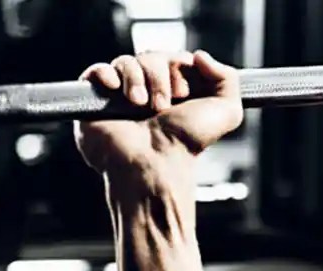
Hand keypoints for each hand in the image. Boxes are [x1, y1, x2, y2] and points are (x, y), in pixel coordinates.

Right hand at [75, 50, 243, 173]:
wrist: (155, 163)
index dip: (179, 68)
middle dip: (159, 77)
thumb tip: (200, 55)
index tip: (183, 94)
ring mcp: (121, 96)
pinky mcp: (96, 103)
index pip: (174, 57)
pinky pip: (95, 71)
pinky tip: (115, 89)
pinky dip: (105, 73)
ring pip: (125, 62)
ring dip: (136, 79)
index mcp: (175, 90)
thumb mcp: (226, 112)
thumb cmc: (187, 143)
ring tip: (141, 106)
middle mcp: (148, 91)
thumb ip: (228, 79)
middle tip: (162, 106)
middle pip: (150, 55)